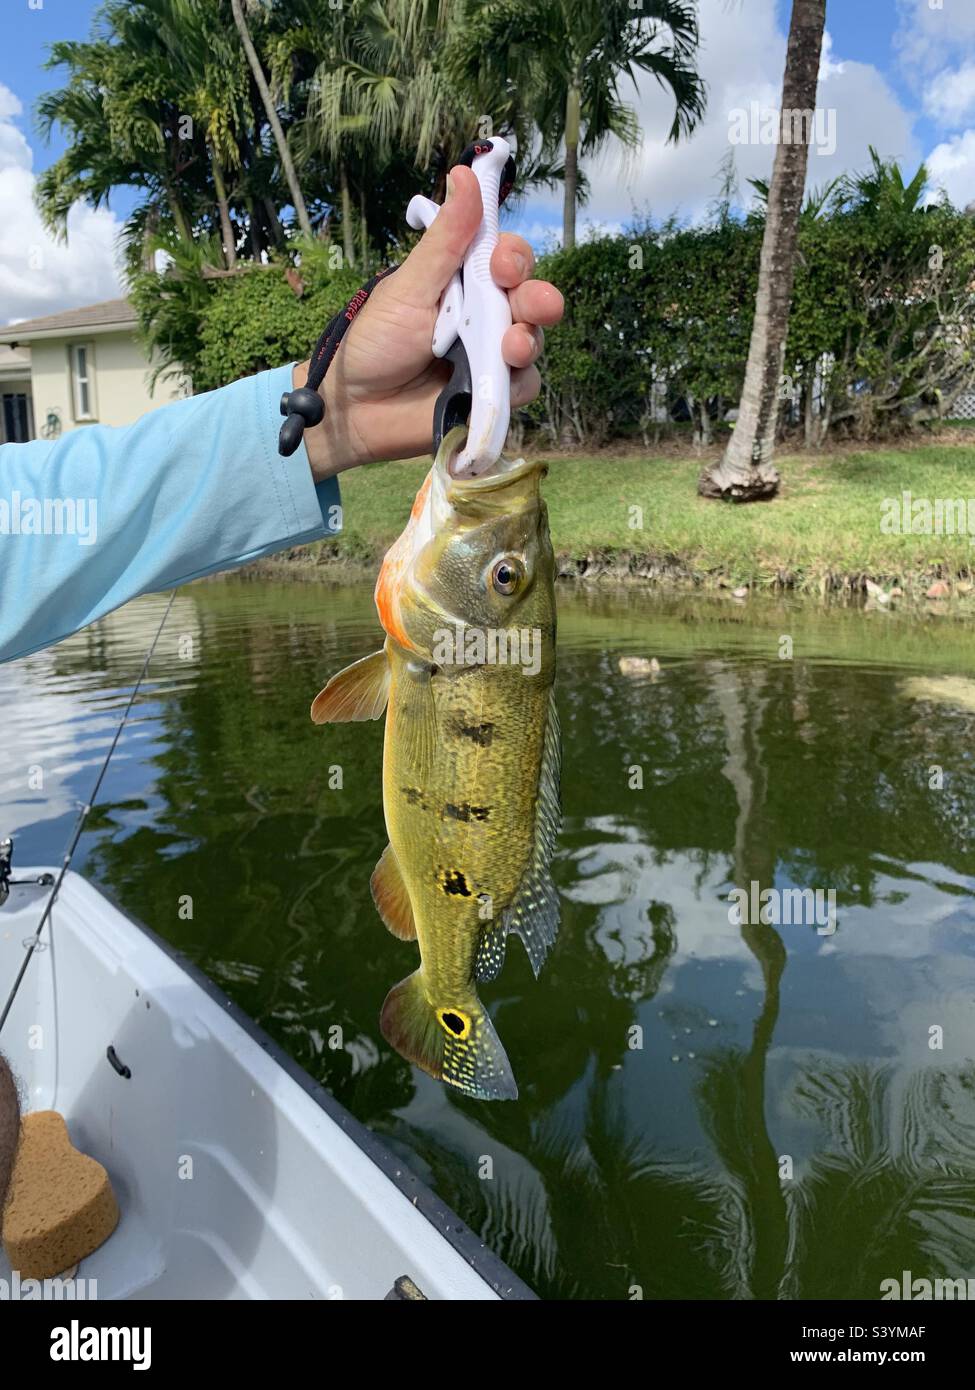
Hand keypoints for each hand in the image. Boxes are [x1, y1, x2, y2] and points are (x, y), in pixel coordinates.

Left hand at [293, 163, 564, 480]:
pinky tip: (499, 382)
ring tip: (510, 348)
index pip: (508, 259)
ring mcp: (491, 357)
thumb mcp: (408, 286)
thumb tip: (465, 173)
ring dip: (528, 341)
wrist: (354, 408)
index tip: (500, 265)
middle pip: (532, 299)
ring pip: (532, 342)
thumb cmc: (375, 341)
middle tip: (531, 304)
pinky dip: (516, 384)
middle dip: (539, 299)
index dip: (513, 258)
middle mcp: (486, 315)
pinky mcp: (492, 397)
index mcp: (465, 281)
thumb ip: (445, 240)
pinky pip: (523, 387)